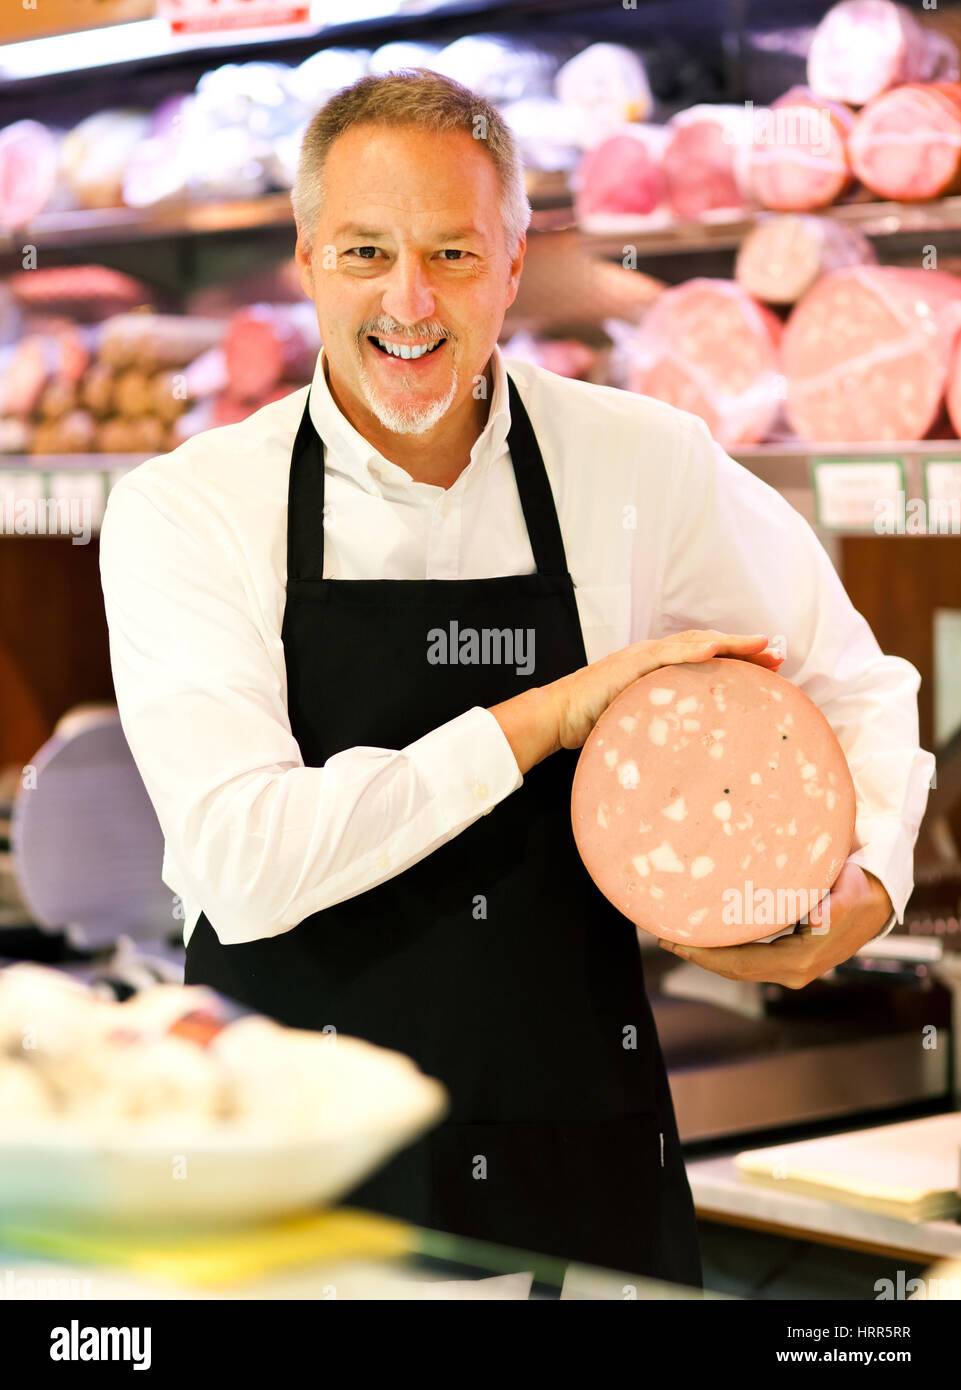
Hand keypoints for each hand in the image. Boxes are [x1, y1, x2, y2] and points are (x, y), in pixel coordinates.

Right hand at [549, 630, 782, 750]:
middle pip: (707, 645)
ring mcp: (642, 657)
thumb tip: (701, 757)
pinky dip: (690, 651)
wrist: (558, 716)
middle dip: (745, 648)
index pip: (707, 659)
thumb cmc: (596, 725)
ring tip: (759, 647)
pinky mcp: (628, 664)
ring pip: (692, 643)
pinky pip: (663, 654)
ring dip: (728, 644)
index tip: (771, 670)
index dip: (739, 661)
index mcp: (661, 671)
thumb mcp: (642, 725)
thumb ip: (668, 730)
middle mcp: (655, 657)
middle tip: (779, 656)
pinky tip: (714, 651)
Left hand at [656, 864, 893, 987]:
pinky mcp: (788, 958)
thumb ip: (828, 909)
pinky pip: (748, 959)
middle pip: (732, 968)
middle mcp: (791, 971)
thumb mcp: (846, 896)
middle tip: (662, 935)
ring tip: (675, 934)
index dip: (703, 954)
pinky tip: (704, 935)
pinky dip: (722, 950)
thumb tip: (811, 917)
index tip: (672, 940)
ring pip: (738, 966)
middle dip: (696, 954)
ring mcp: (790, 968)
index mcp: (798, 960)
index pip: (738, 963)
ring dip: (706, 953)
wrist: (877, 899)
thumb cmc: (858, 890)